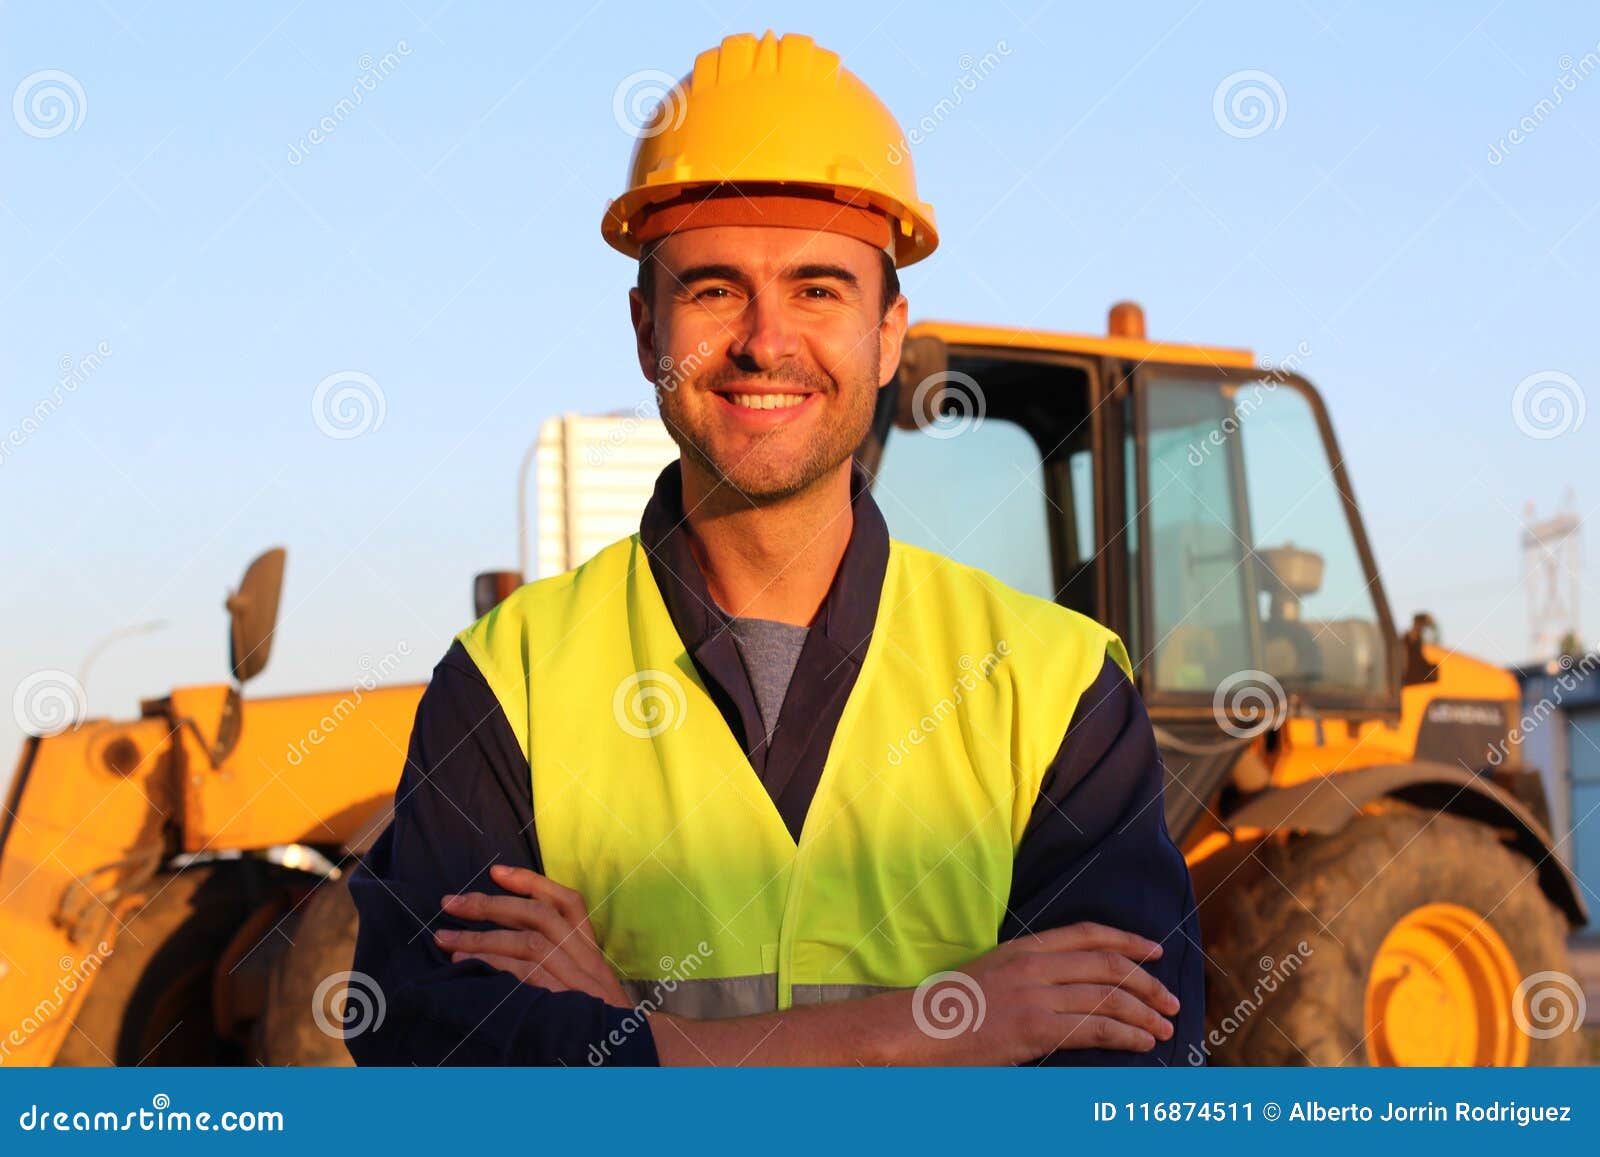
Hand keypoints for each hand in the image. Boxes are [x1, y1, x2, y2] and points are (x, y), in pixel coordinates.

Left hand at [434, 864, 628, 1007]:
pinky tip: (467, 963)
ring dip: (481, 937)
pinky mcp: (564, 999)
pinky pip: (525, 974)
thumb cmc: (596, 1018)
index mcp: (589, 948)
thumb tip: (507, 940)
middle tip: (449, 903)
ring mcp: (577, 977)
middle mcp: (585, 956)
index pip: (566, 901)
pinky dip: (494, 964)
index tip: (495, 871)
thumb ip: (558, 960)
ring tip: (445, 939)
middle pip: (538, 915)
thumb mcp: (585, 983)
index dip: (531, 882)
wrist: (629, 1054)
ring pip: (527, 942)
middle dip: (489, 905)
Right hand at [910, 921, 1180, 1064]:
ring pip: (1108, 997)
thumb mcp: (993, 975)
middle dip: (1147, 982)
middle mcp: (1034, 964)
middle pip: (1107, 965)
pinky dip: (1126, 1034)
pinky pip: (1095, 1027)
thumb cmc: (951, 1011)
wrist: (917, 1030)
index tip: (1154, 950)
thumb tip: (1071, 987)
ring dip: (1145, 1012)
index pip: (1087, 933)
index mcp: (1023, 947)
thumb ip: (1032, 974)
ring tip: (1165, 1027)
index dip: (1127, 940)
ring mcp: (1036, 995)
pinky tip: (1143, 1042)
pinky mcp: (1036, 1027)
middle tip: (1171, 1000)